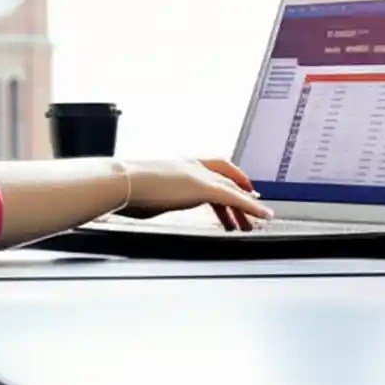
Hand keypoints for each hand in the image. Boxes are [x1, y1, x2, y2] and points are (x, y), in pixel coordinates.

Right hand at [117, 158, 272, 230]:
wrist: (123, 182)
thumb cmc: (125, 188)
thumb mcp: (144, 192)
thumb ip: (152, 196)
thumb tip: (143, 204)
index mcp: (177, 165)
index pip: (209, 170)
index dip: (225, 179)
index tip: (235, 190)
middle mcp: (191, 166)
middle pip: (225, 179)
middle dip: (240, 193)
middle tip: (253, 207)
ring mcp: (199, 175)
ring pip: (233, 189)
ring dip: (248, 204)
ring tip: (259, 218)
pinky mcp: (205, 187)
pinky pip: (236, 198)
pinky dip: (251, 206)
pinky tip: (262, 214)